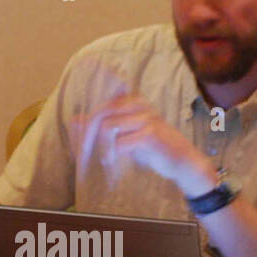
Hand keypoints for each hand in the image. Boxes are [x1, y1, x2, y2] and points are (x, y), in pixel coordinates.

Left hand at [78, 94, 217, 196]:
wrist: (182, 161)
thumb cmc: (152, 148)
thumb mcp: (125, 134)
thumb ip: (103, 125)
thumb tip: (75, 119)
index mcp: (131, 99)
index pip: (104, 95)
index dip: (91, 103)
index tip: (81, 108)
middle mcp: (137, 103)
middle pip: (100, 113)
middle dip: (86, 136)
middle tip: (82, 154)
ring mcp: (145, 116)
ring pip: (107, 126)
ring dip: (101, 147)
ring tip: (105, 160)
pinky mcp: (149, 133)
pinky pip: (120, 142)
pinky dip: (112, 154)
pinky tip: (112, 162)